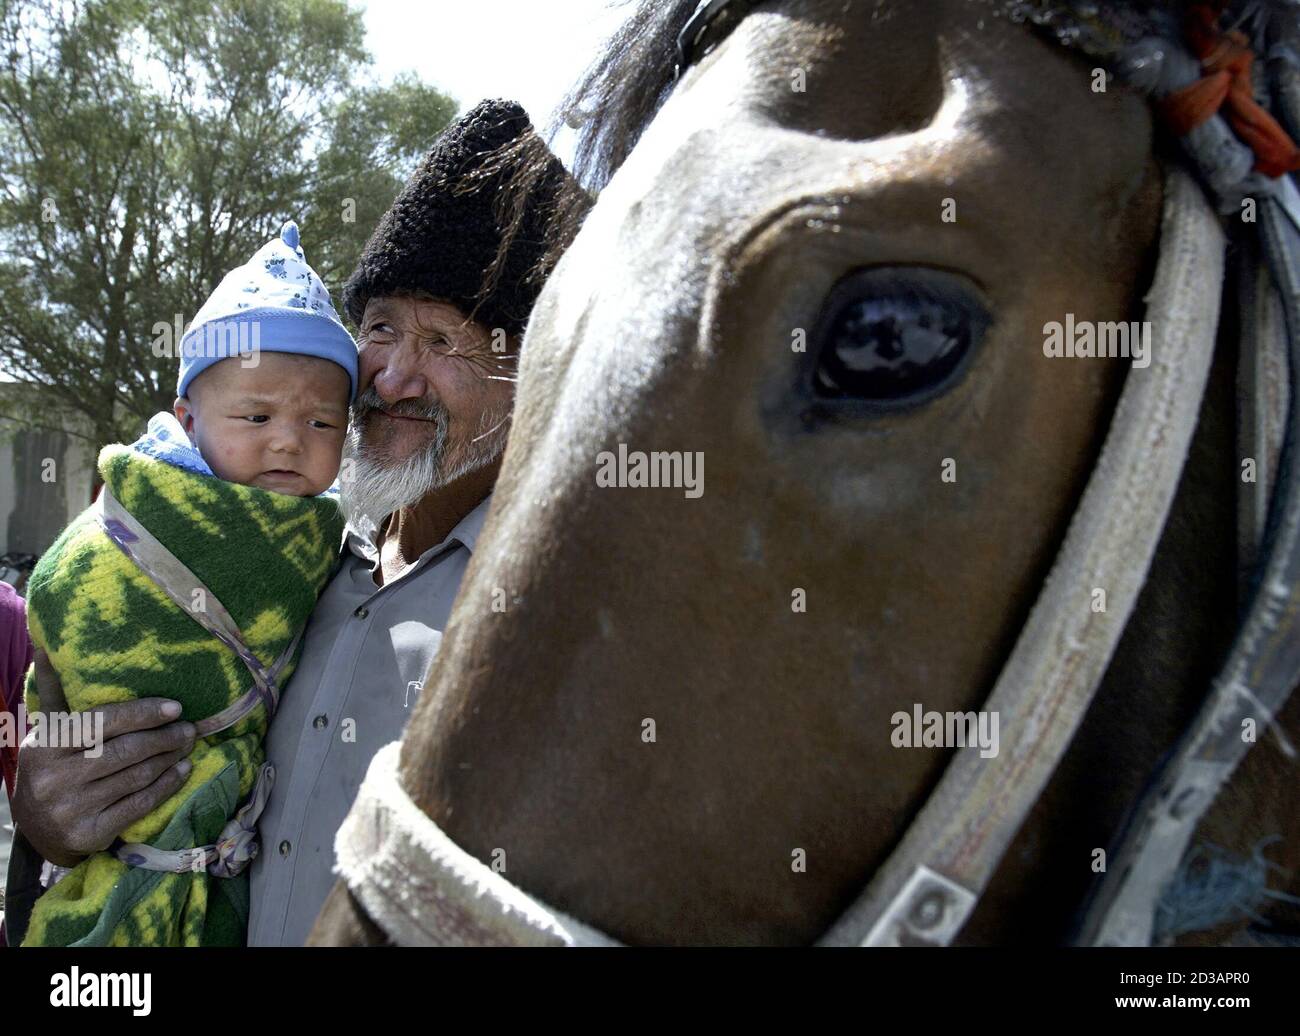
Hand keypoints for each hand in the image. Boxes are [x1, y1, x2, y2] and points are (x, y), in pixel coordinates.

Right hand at [11, 650, 196, 866]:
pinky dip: (167, 785)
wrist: (36, 829)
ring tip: (188, 744)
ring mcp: (73, 808)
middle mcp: (56, 778)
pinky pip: (140, 804)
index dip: (142, 713)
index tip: (175, 706)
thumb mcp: (47, 732)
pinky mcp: (91, 833)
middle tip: (190, 727)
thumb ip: (55, 693)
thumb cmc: (51, 767)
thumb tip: (46, 646)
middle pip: (126, 751)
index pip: (103, 723)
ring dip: (169, 758)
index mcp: (46, 746)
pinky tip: (182, 771)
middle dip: (164, 737)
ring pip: (137, 777)